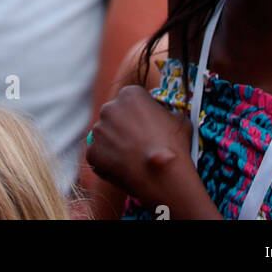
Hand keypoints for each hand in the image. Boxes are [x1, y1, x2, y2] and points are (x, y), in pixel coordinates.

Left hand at [86, 84, 192, 204]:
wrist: (164, 177)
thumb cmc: (174, 145)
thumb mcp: (179, 118)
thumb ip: (165, 111)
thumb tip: (163, 113)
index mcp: (129, 94)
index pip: (131, 100)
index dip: (140, 114)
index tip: (148, 128)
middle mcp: (109, 108)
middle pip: (115, 116)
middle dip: (124, 127)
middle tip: (139, 145)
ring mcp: (99, 131)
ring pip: (106, 136)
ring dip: (116, 144)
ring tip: (134, 160)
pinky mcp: (92, 153)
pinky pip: (99, 155)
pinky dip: (109, 162)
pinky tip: (125, 169)